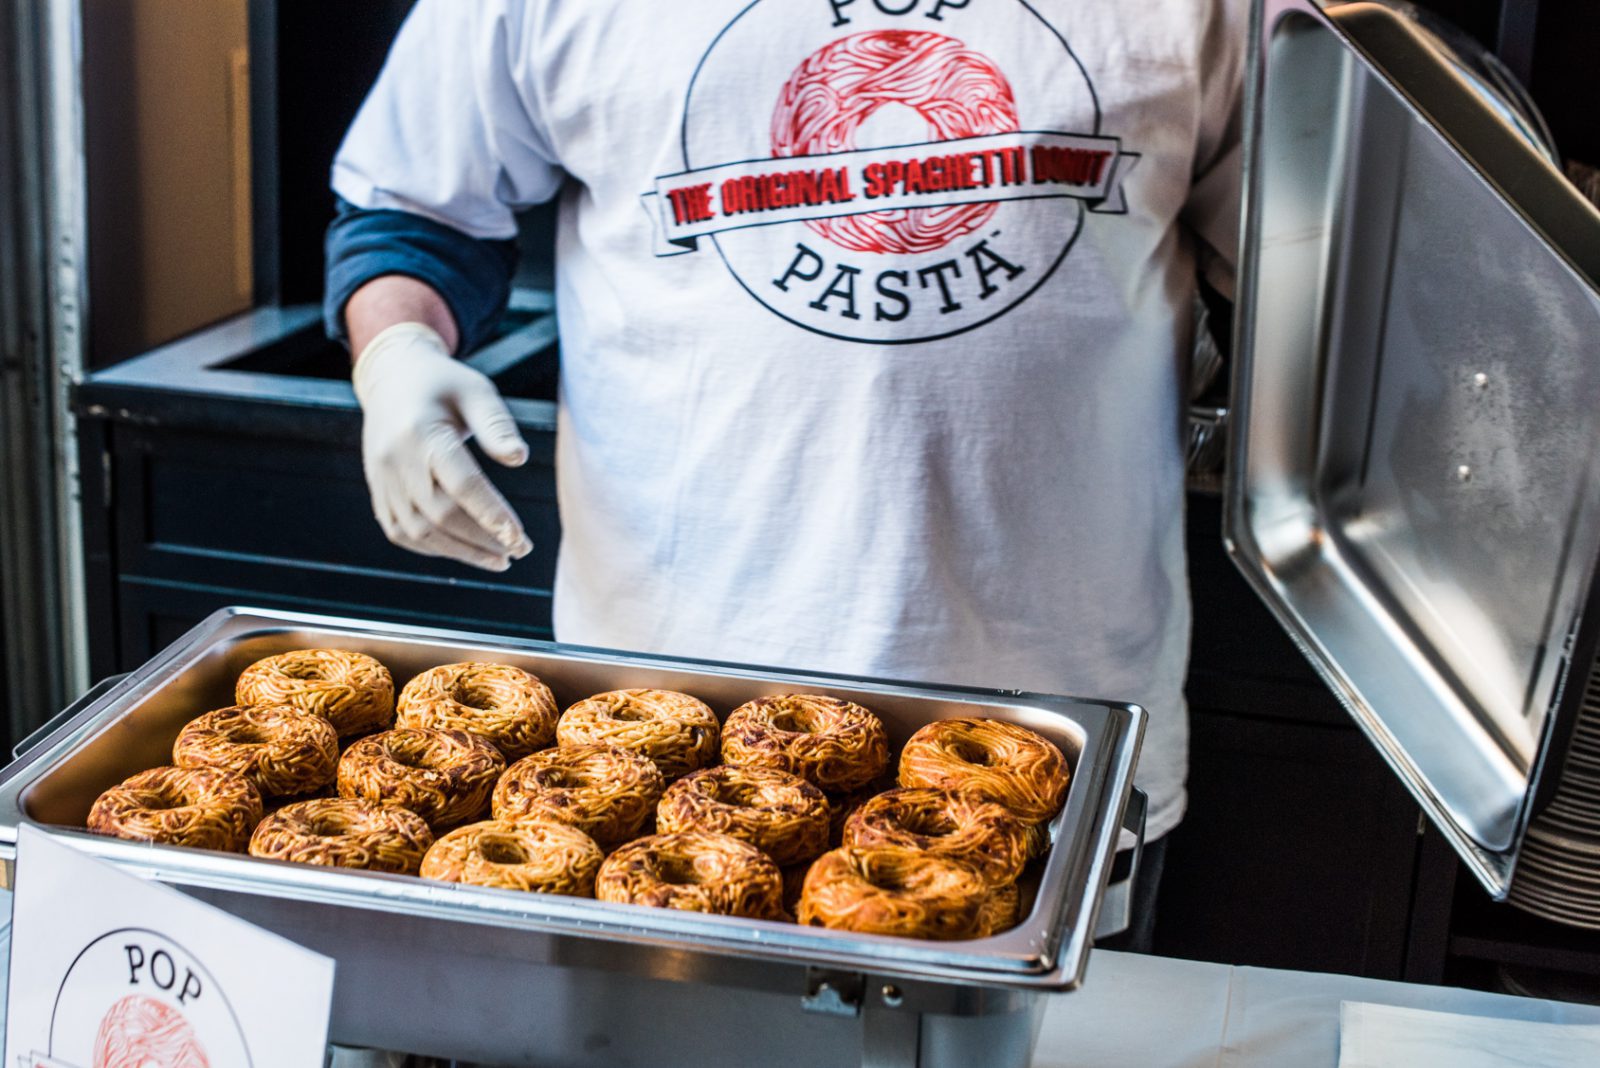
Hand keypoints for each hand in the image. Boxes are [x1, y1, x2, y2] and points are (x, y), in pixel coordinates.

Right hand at [352, 322, 532, 570]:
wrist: (391, 380)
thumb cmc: (443, 384)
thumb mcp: (475, 391)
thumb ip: (496, 425)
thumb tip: (518, 458)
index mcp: (421, 431)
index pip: (461, 484)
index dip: (491, 514)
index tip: (520, 537)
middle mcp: (395, 459)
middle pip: (440, 514)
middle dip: (482, 540)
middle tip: (520, 550)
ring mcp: (382, 478)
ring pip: (419, 531)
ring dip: (461, 552)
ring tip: (499, 559)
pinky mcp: (378, 491)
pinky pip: (401, 532)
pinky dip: (434, 548)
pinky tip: (465, 551)